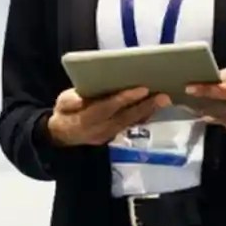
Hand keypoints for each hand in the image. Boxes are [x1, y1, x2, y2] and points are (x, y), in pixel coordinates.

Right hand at [46, 87, 168, 146]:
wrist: (62, 136)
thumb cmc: (64, 113)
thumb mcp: (61, 105)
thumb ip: (70, 101)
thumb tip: (79, 99)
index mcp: (85, 120)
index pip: (108, 108)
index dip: (124, 99)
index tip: (142, 89)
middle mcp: (100, 129)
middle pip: (125, 117)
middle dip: (145, 106)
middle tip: (163, 96)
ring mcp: (109, 134)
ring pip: (131, 122)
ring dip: (149, 112)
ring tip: (164, 100)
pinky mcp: (114, 134)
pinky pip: (131, 126)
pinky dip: (144, 117)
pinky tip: (155, 108)